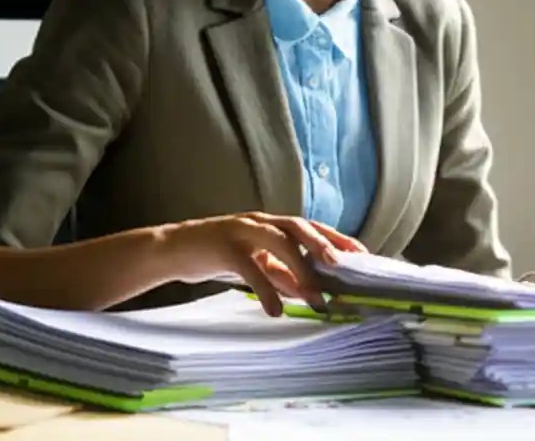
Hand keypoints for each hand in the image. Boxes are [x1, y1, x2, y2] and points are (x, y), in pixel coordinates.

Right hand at [160, 212, 366, 315]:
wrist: (172, 250)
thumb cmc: (219, 256)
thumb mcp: (256, 266)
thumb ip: (283, 276)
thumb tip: (314, 293)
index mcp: (272, 224)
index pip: (311, 228)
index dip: (337, 238)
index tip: (362, 254)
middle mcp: (261, 222)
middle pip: (298, 226)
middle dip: (322, 243)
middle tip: (341, 264)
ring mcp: (241, 231)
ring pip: (277, 241)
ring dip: (300, 267)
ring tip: (316, 293)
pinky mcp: (223, 248)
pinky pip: (249, 269)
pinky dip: (265, 290)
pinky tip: (275, 310)